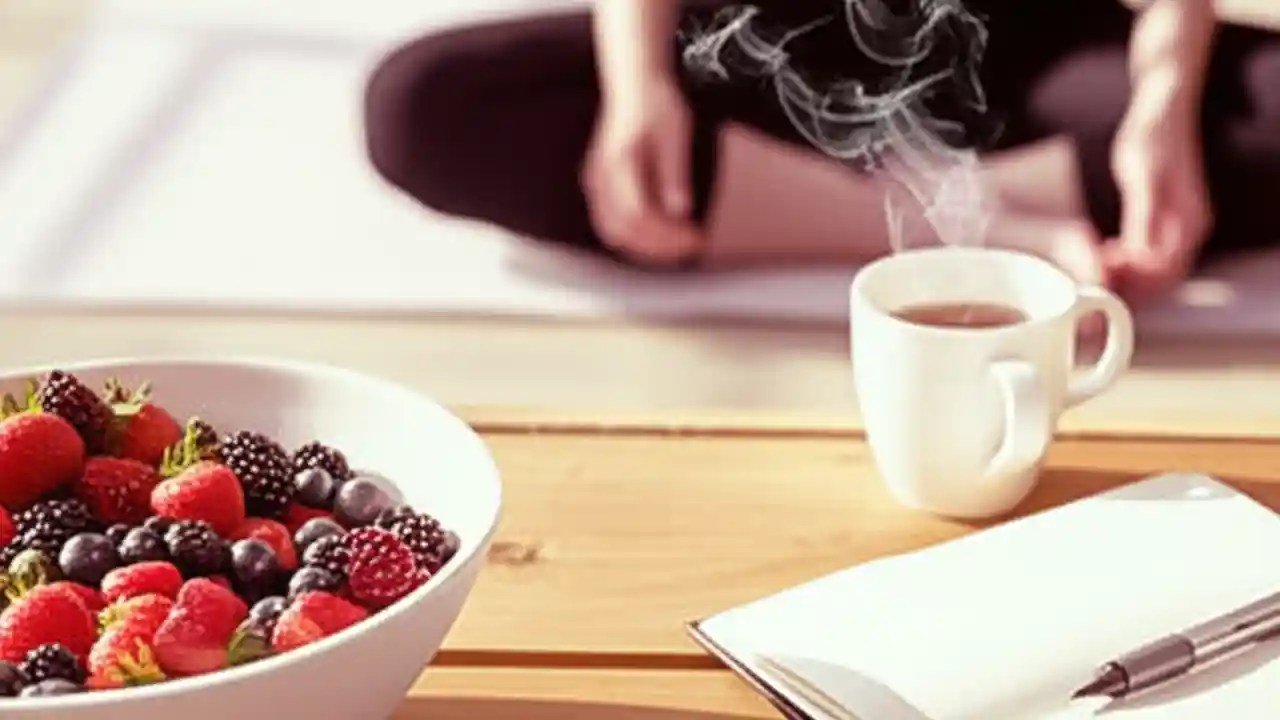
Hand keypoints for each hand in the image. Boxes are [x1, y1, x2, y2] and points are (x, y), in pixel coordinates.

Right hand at [582, 77, 702, 266]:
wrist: (634, 86)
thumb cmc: (657, 106)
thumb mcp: (676, 135)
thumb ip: (675, 174)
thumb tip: (680, 211)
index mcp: (620, 161)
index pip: (639, 215)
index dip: (668, 235)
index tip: (697, 237)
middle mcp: (601, 176)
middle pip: (625, 231)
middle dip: (661, 247)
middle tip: (694, 245)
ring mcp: (596, 184)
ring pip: (615, 234)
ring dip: (648, 248)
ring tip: (680, 246)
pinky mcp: (599, 189)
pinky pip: (612, 226)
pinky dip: (637, 239)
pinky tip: (662, 237)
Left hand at [1107, 85, 1213, 299]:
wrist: (1160, 110)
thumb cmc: (1150, 139)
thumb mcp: (1141, 176)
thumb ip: (1143, 215)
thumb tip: (1142, 252)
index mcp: (1190, 224)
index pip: (1164, 274)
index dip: (1131, 282)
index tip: (1100, 272)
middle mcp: (1193, 231)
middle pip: (1163, 280)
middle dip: (1129, 284)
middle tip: (1093, 273)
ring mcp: (1183, 227)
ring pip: (1158, 271)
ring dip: (1129, 275)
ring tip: (1097, 260)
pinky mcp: (1169, 221)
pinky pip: (1153, 255)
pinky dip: (1131, 261)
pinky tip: (1107, 249)